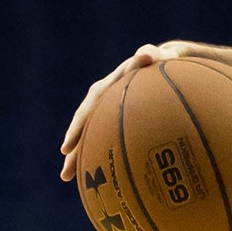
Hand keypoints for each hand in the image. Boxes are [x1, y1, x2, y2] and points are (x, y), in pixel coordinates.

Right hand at [59, 42, 184, 180]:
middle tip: (65, 169)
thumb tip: (146, 54)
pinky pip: (105, 136)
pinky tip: (98, 175)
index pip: (90, 106)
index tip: (67, 147)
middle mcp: (103, 97)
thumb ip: (154, 56)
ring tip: (66, 176)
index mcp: (110, 84)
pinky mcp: (116, 117)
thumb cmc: (166, 62)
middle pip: (84, 123)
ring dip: (80, 154)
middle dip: (73, 146)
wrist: (164, 63)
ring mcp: (108, 108)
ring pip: (90, 133)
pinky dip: (101, 153)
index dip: (79, 126)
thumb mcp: (162, 57)